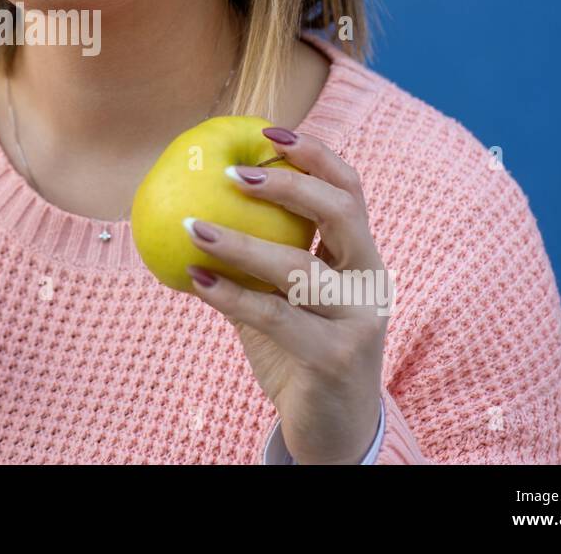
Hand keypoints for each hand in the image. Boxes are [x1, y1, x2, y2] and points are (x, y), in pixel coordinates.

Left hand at [185, 127, 390, 463]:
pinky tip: (194, 279)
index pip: (351, 189)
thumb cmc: (299, 351)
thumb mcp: (283, 296)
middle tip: (231, 174)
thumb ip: (256, 256)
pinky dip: (230, 295)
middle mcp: (368, 281)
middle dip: (290, 183)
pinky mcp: (335, 359)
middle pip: (342, 212)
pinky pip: (274, 317)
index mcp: (361, 257)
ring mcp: (357, 321)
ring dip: (240, 242)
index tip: (268, 130)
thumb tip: (194, 202)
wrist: (333, 430)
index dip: (315, 153)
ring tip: (191, 226)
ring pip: (299, 267)